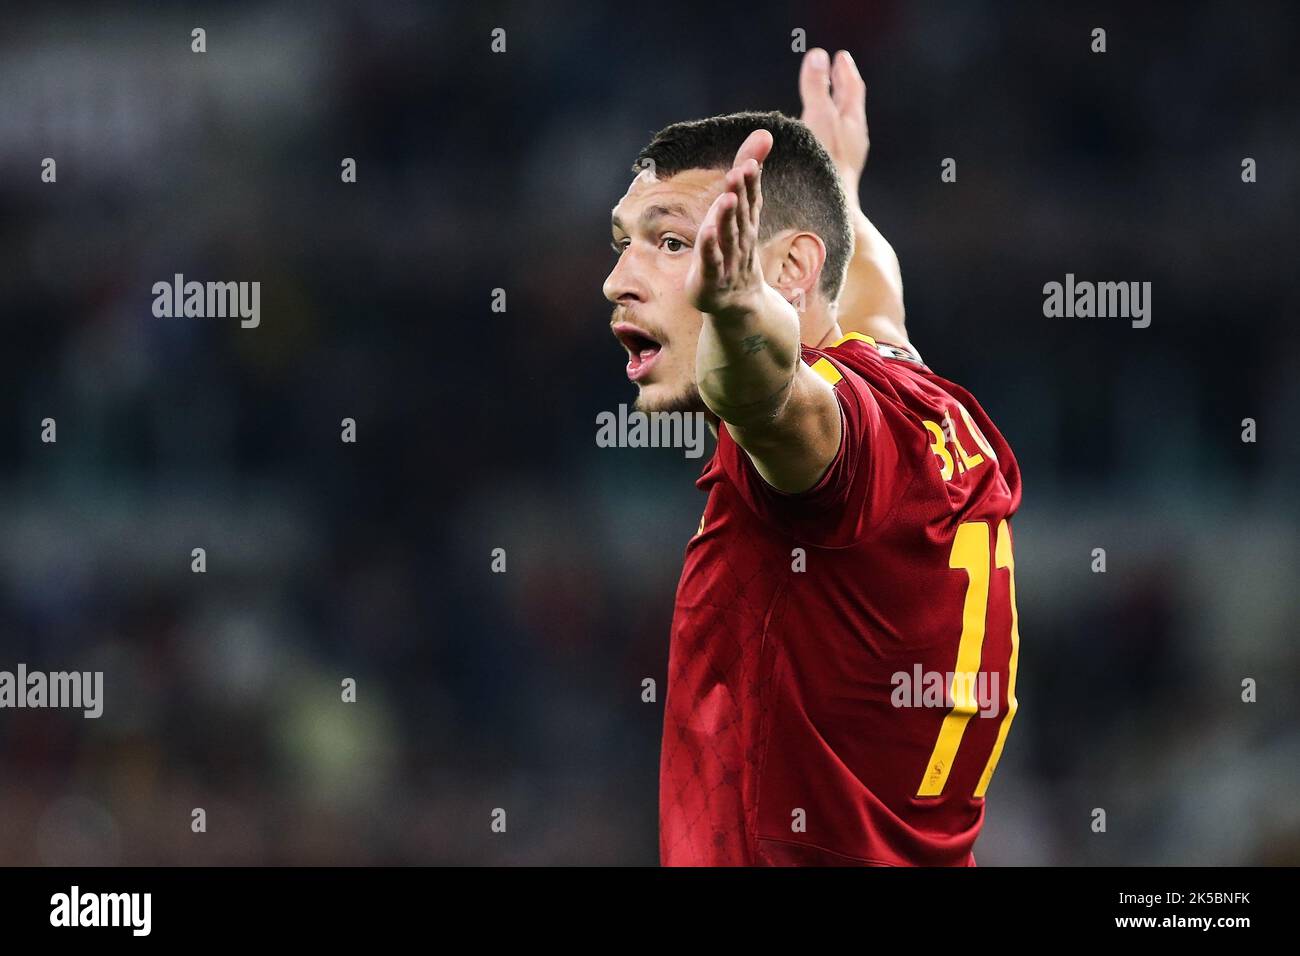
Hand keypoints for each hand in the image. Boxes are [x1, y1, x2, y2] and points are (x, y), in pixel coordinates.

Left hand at [686, 128, 773, 320]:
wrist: (737, 306)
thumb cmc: (734, 253)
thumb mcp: (740, 214)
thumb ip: (748, 176)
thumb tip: (765, 133)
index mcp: (746, 225)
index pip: (750, 200)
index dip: (751, 182)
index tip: (752, 160)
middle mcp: (739, 241)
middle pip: (740, 214)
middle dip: (741, 192)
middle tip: (741, 170)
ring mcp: (727, 262)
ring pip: (728, 236)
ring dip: (727, 216)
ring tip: (726, 196)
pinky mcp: (710, 279)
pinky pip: (711, 261)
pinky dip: (710, 247)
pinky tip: (708, 231)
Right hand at [799, 47, 867, 207]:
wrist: (827, 217)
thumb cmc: (825, 167)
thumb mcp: (820, 119)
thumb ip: (818, 88)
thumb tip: (818, 54)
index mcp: (853, 126)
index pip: (852, 90)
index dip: (845, 72)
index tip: (840, 57)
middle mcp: (852, 144)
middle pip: (848, 108)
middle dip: (840, 89)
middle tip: (834, 71)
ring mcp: (842, 162)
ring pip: (839, 129)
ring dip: (830, 112)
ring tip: (820, 104)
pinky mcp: (829, 178)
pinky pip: (827, 147)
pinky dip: (820, 134)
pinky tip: (808, 142)